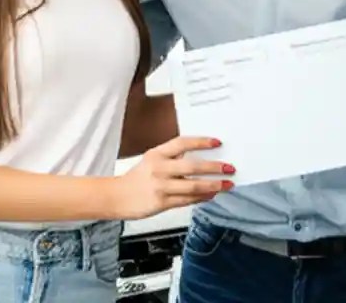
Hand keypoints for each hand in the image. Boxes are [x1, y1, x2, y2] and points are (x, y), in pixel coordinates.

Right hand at [110, 136, 233, 218]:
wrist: (116, 197)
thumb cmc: (137, 178)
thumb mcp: (151, 160)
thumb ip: (172, 158)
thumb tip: (201, 159)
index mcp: (157, 154)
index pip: (182, 143)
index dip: (201, 142)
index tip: (218, 143)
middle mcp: (159, 168)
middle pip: (192, 165)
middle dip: (214, 167)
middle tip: (229, 168)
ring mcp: (160, 186)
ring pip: (193, 186)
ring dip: (213, 185)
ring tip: (226, 184)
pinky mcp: (162, 202)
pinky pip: (187, 200)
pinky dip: (202, 197)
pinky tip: (211, 195)